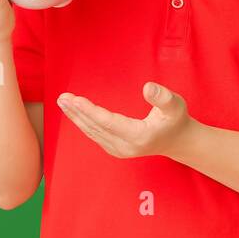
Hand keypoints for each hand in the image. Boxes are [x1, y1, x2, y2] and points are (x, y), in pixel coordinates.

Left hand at [58, 82, 193, 158]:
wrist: (177, 141)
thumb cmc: (176, 119)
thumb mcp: (175, 105)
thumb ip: (162, 96)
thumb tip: (147, 87)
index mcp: (139, 136)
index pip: (108, 122)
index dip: (90, 111)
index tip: (75, 99)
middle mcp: (126, 147)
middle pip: (96, 128)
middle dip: (77, 112)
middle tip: (62, 97)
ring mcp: (119, 150)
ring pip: (92, 133)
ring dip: (76, 117)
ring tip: (63, 102)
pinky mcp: (115, 149)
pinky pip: (95, 135)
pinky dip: (83, 123)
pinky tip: (74, 112)